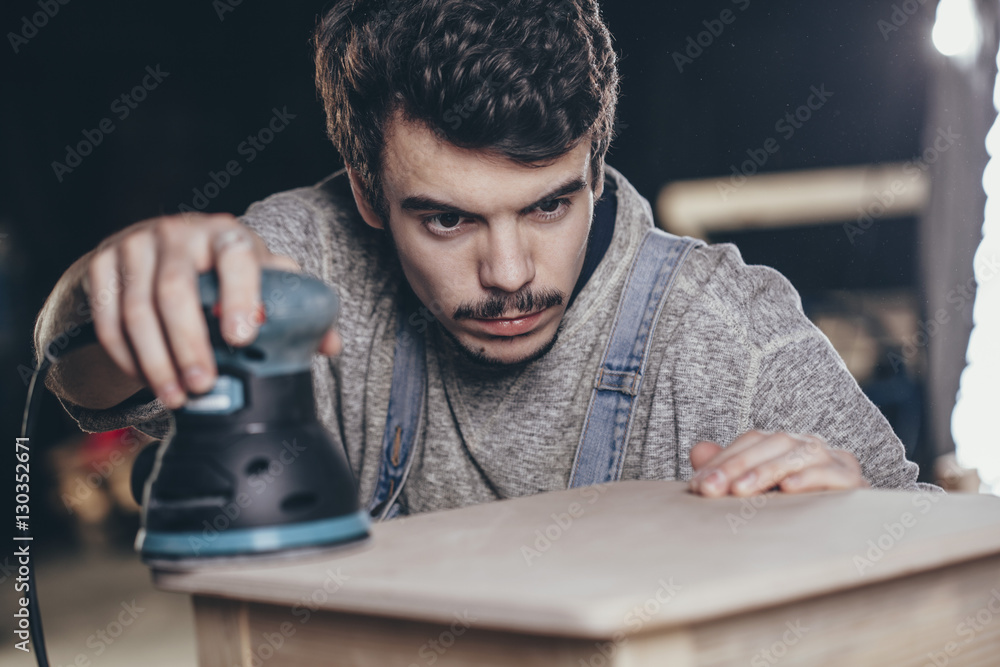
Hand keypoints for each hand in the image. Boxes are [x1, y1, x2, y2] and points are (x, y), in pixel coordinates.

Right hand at [84, 213, 341, 408]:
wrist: (158, 249)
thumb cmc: (221, 270)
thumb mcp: (259, 277)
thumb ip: (297, 307)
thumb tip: (330, 346)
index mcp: (226, 234)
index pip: (236, 257)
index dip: (240, 295)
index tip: (243, 338)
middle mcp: (177, 232)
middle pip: (175, 291)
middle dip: (189, 345)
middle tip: (204, 386)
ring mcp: (134, 245)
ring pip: (136, 310)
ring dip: (155, 360)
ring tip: (176, 397)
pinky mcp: (102, 265)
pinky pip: (107, 318)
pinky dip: (126, 356)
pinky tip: (146, 380)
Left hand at [688, 431, 868, 496]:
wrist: (849, 526)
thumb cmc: (795, 505)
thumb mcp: (755, 488)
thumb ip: (728, 469)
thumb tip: (698, 451)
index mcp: (785, 444)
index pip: (751, 441)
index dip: (723, 460)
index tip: (697, 485)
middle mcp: (808, 446)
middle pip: (772, 444)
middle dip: (737, 466)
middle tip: (710, 489)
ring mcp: (834, 460)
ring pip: (800, 453)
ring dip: (767, 470)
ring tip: (740, 490)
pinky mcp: (853, 480)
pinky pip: (832, 474)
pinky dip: (809, 478)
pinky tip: (787, 489)